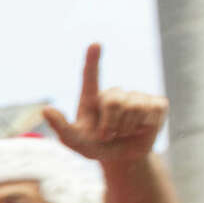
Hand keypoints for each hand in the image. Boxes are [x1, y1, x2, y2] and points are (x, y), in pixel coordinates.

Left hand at [44, 44, 166, 164]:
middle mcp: (114, 93)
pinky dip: (146, 125)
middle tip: (108, 135)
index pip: (90, 77)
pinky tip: (142, 128)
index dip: (93, 61)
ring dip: (127, 128)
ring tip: (123, 132)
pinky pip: (153, 110)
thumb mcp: (75, 142)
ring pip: (135, 108)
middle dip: (111, 124)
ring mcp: (137, 96)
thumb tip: (46, 110)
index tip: (94, 44)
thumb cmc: (95, 147)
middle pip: (115, 101)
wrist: (122, 157)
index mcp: (92, 99)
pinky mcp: (157, 103)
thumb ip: (61, 127)